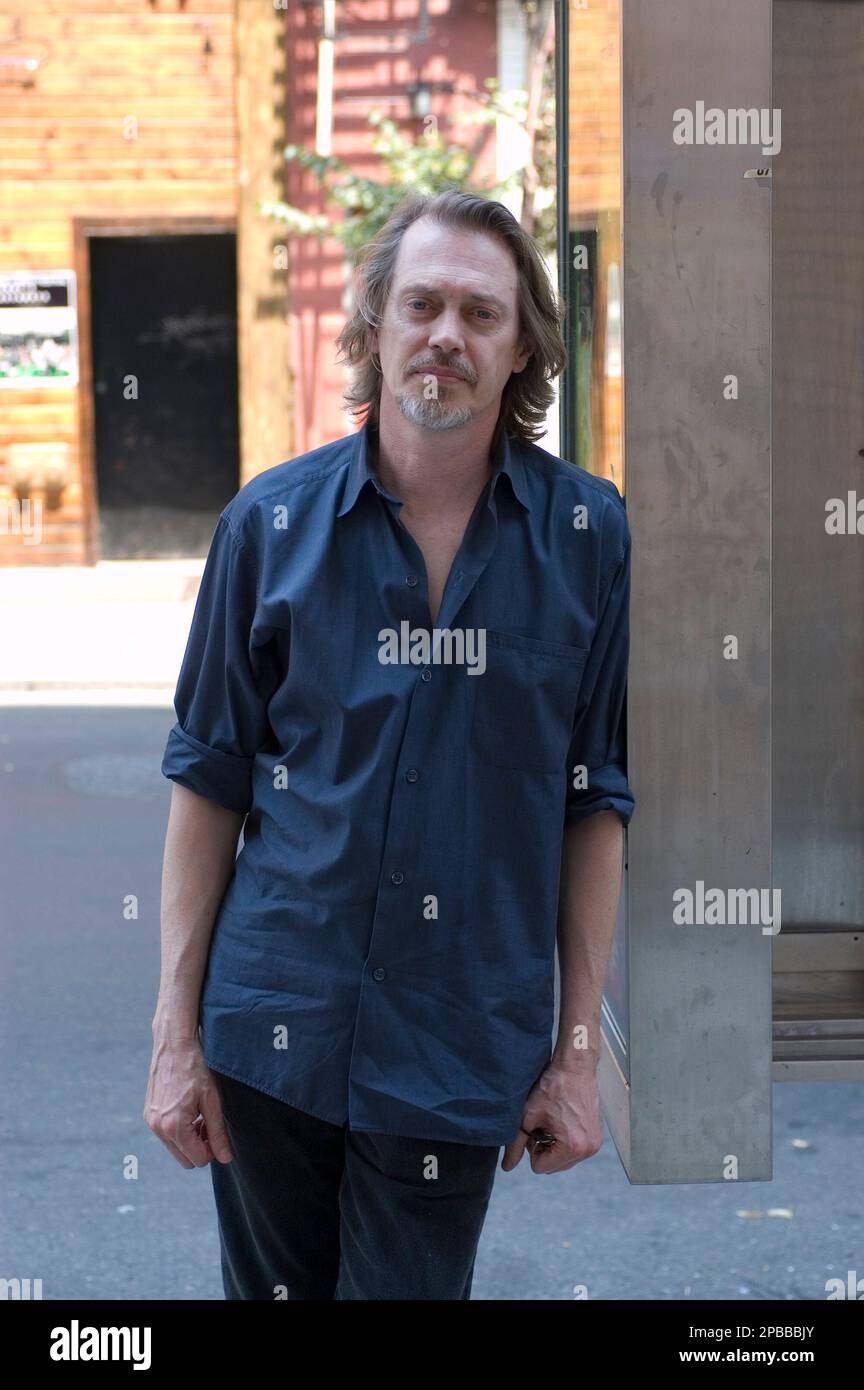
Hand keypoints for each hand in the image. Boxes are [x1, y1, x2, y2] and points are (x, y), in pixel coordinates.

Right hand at [144, 1035, 232, 1168]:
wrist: (173, 1045)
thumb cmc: (195, 1069)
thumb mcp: (212, 1100)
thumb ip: (217, 1132)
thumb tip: (225, 1158)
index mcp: (174, 1126)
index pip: (197, 1159)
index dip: (213, 1150)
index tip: (218, 1132)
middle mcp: (157, 1128)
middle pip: (184, 1160)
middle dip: (201, 1148)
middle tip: (210, 1125)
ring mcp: (150, 1121)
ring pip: (175, 1148)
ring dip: (190, 1140)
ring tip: (200, 1116)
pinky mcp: (148, 1114)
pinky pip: (166, 1135)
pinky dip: (179, 1130)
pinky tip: (188, 1111)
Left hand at [501, 1062, 602, 1174]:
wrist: (575, 1068)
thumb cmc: (552, 1088)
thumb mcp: (528, 1116)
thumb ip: (515, 1144)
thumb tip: (506, 1167)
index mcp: (572, 1147)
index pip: (540, 1167)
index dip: (531, 1147)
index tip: (535, 1127)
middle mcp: (587, 1150)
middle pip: (553, 1167)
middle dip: (543, 1149)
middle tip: (542, 1124)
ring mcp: (594, 1144)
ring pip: (563, 1160)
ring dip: (554, 1146)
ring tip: (552, 1122)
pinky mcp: (597, 1137)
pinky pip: (575, 1151)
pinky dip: (565, 1141)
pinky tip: (562, 1121)